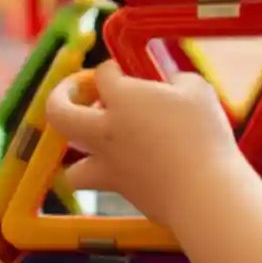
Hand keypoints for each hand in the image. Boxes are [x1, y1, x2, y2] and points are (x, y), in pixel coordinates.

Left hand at [45, 61, 239, 225]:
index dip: (113, 69)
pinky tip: (134, 167)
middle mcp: (105, 130)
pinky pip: (101, 183)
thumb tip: (170, 84)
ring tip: (103, 144)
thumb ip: (177, 80)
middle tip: (75, 94)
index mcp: (122, 98)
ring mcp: (109, 166)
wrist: (203, 193)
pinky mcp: (122, 193)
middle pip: (58, 112)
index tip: (127, 71)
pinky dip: (110, 174)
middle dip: (61, 98)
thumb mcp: (197, 90)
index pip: (102, 74)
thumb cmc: (202, 134)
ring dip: (83, 153)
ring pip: (72, 166)